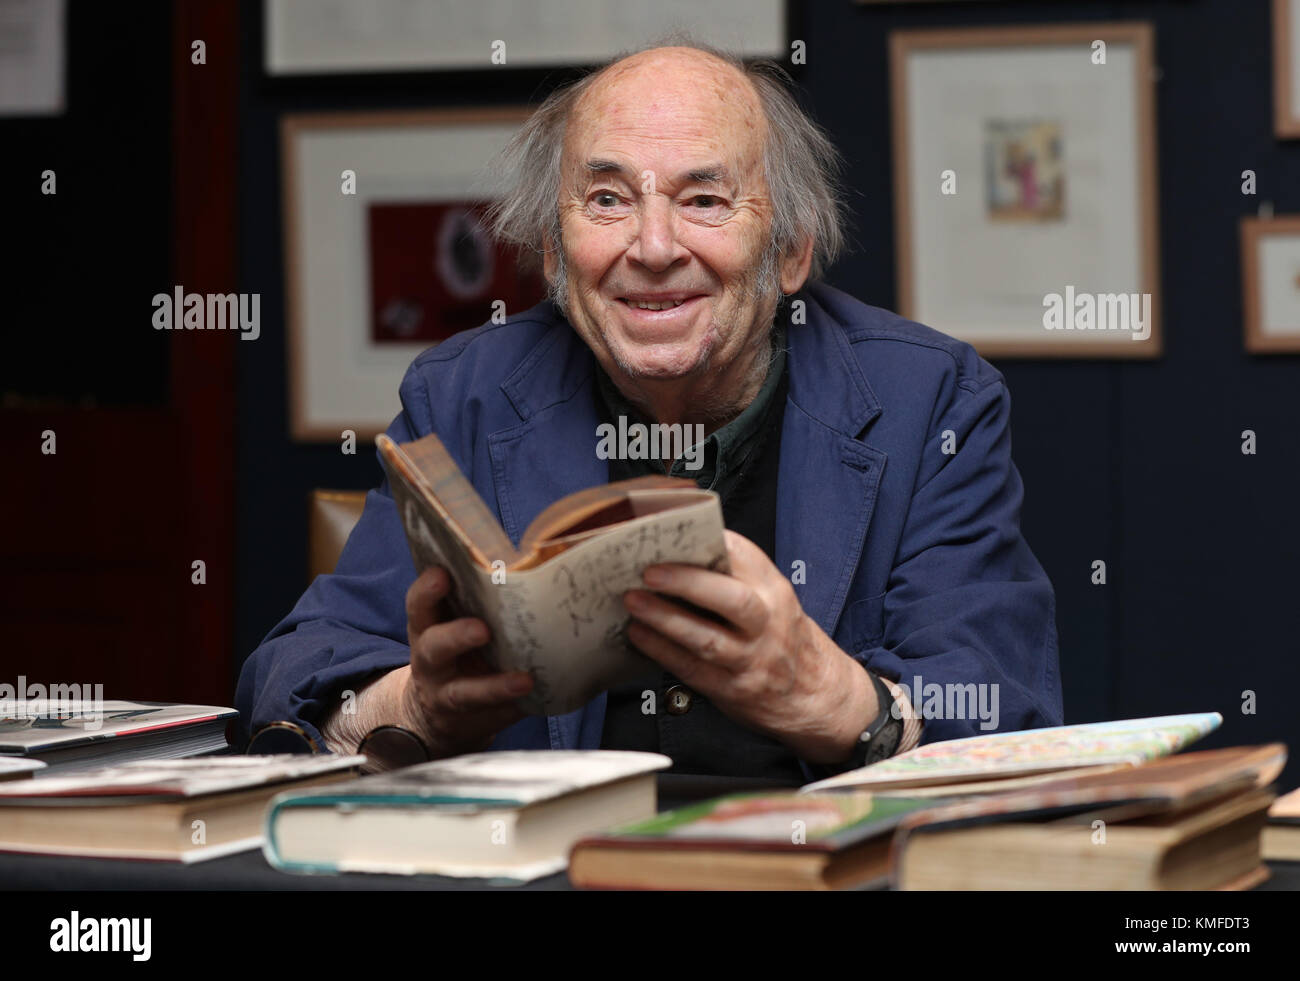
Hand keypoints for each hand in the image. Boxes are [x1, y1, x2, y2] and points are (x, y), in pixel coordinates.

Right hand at [397, 565, 533, 757]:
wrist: (437, 712)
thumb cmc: (457, 650)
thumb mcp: (451, 625)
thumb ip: (473, 601)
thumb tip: (522, 562)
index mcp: (426, 629)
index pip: (418, 606)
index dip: (426, 590)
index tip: (442, 573)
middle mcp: (430, 663)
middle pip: (434, 648)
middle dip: (457, 636)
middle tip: (483, 629)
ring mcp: (446, 697)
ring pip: (464, 694)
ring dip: (494, 687)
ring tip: (523, 681)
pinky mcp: (471, 722)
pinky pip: (494, 717)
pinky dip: (515, 709)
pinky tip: (538, 699)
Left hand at [622, 530, 875, 763]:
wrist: (816, 696)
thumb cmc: (782, 638)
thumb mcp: (773, 600)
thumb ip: (736, 578)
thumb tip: (676, 553)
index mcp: (775, 591)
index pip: (746, 557)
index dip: (710, 542)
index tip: (675, 532)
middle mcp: (768, 624)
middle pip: (732, 600)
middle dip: (687, 582)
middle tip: (649, 571)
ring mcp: (752, 660)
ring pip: (708, 639)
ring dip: (665, 619)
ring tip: (633, 601)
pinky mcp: (733, 689)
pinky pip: (693, 668)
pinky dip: (662, 650)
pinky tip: (639, 635)